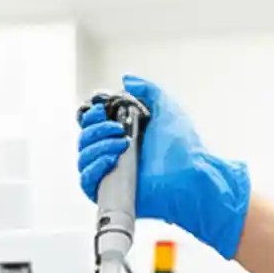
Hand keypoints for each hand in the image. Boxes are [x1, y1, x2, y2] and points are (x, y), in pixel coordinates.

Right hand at [77, 75, 251, 258]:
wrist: (190, 176)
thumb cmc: (184, 147)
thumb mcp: (167, 109)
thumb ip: (148, 90)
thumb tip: (127, 79)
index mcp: (124, 135)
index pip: (92, 125)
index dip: (91, 116)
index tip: (100, 110)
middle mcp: (115, 154)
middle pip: (84, 140)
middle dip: (95, 129)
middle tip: (117, 128)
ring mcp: (112, 175)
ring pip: (83, 159)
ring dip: (97, 146)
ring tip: (122, 144)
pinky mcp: (111, 194)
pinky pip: (87, 181)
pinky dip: (94, 167)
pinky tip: (111, 159)